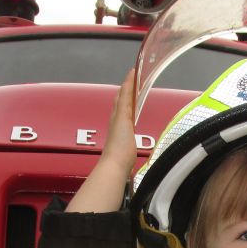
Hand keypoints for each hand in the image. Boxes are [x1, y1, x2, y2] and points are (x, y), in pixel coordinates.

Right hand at [67, 68, 138, 212]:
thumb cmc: (117, 167)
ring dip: (127, 85)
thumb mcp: (124, 161)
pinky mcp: (123, 116)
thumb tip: (127, 173)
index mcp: (116, 133)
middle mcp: (115, 123)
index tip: (125, 97)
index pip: (120, 116)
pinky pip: (127, 96)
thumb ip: (125, 163)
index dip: (122, 105)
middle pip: (120, 103)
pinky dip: (129, 85)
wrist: (113, 166)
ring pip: (123, 97)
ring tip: (132, 74)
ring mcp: (118, 119)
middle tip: (128, 81)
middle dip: (124, 92)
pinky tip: (133, 75)